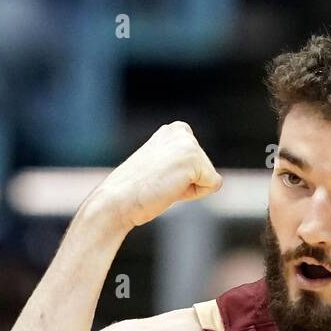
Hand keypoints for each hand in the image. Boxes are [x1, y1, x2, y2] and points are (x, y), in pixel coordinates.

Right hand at [93, 121, 222, 229]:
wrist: (117, 200)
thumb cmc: (136, 192)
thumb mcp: (160, 168)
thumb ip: (179, 164)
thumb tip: (208, 176)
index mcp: (173, 130)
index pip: (200, 164)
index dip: (183, 179)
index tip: (159, 179)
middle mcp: (181, 131)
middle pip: (206, 170)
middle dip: (188, 184)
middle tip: (160, 184)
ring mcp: (188, 143)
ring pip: (210, 178)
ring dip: (190, 189)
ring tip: (163, 185)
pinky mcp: (194, 159)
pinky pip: (213, 185)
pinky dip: (194, 194)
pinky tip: (170, 188)